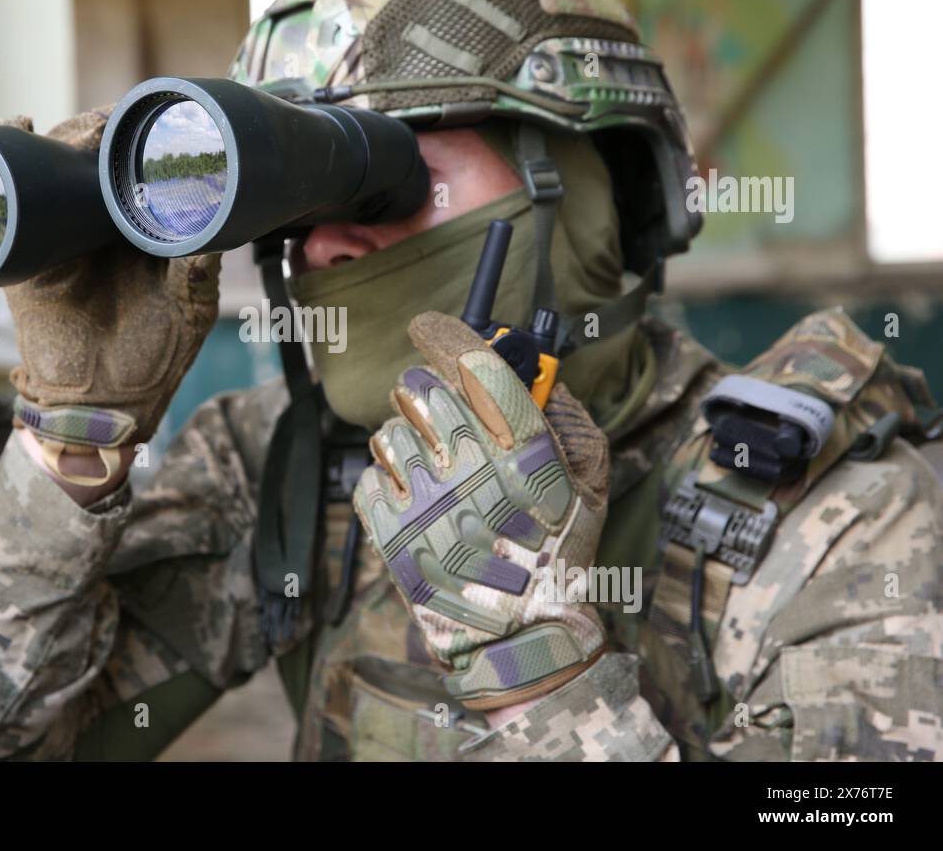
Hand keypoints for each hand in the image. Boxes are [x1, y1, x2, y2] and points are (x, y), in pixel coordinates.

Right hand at [0, 112, 220, 492]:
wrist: (106, 404)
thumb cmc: (157, 357)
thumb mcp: (189, 308)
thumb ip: (195, 271)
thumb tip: (206, 233)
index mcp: (145, 228)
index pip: (139, 168)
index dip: (140, 138)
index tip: (146, 118)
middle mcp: (102, 223)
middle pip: (90, 159)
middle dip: (91, 131)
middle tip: (101, 123)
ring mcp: (62, 235)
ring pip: (51, 170)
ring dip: (54, 140)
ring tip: (62, 129)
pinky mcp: (27, 255)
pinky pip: (8, 203)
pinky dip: (2, 163)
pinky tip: (13, 131)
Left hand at [353, 311, 609, 707]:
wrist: (521, 634)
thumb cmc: (559, 551)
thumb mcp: (590, 480)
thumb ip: (563, 414)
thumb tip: (527, 367)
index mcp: (525, 449)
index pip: (471, 362)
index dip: (443, 333)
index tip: (427, 326)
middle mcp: (471, 468)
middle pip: (420, 388)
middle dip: (429, 391)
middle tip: (442, 413)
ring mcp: (426, 500)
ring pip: (389, 429)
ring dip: (407, 438)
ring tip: (431, 466)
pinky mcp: (391, 532)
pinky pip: (369, 473)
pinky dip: (387, 480)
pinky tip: (415, 499)